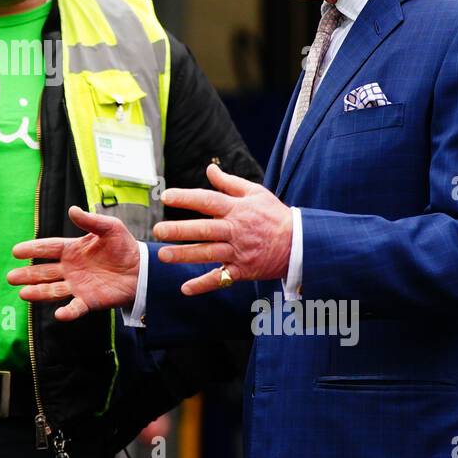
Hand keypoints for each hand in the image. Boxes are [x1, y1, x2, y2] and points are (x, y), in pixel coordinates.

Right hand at [8, 206, 140, 320]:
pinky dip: (67, 312)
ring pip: (53, 290)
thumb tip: (72, 209)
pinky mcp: (88, 300)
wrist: (142, 269)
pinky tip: (58, 314)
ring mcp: (78, 286)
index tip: (16, 251)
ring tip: (22, 293)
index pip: (48, 248)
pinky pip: (75, 307)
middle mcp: (70, 268)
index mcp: (72, 249)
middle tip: (11, 277)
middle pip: (44, 272)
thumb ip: (90, 221)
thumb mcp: (110, 228)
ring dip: (38, 293)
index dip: (33, 249)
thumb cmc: (124, 246)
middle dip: (27, 275)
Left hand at [153, 164, 291, 296]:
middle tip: (158, 230)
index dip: (187, 198)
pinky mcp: (242, 270)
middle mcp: (235, 230)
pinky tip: (185, 289)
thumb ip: (229, 182)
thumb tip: (209, 169)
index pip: (208, 200)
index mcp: (236, 209)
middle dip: (180, 230)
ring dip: (185, 255)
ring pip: (208, 254)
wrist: (299, 243)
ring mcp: (238, 251)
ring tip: (163, 255)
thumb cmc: (274, 215)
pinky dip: (203, 285)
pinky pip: (220, 278)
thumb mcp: (256, 193)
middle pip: (205, 229)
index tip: (166, 196)